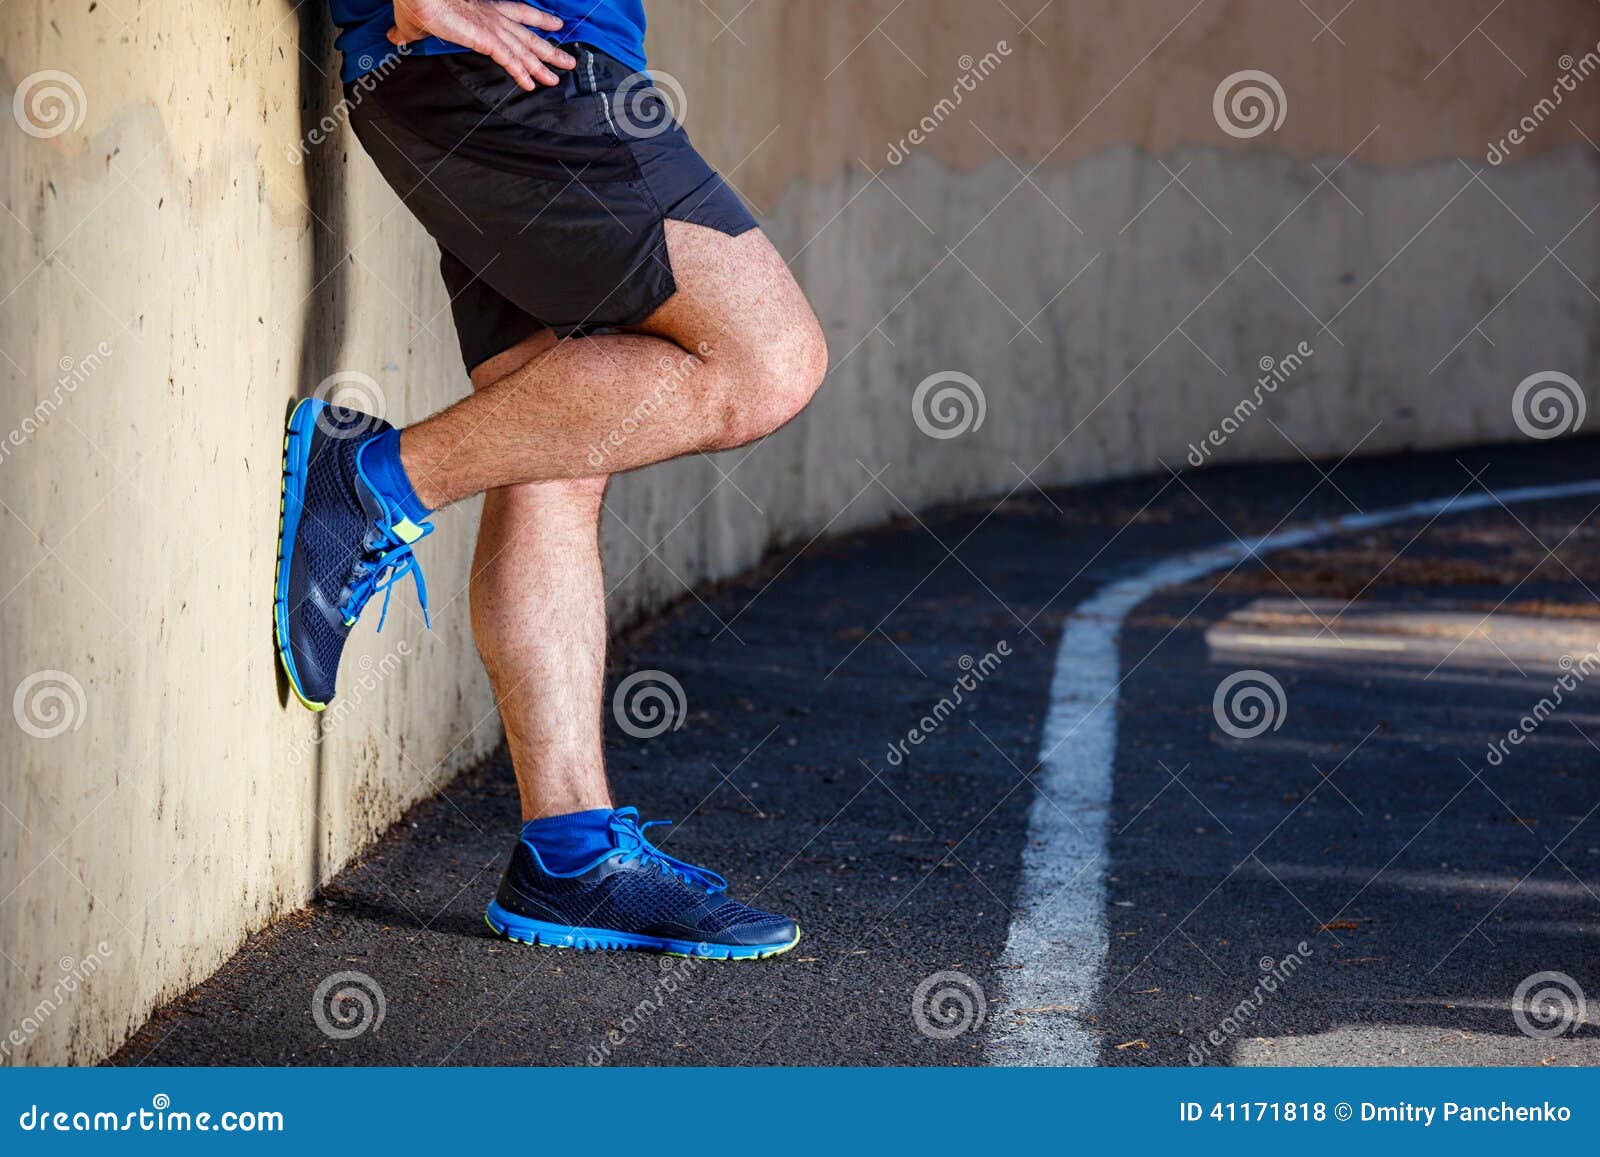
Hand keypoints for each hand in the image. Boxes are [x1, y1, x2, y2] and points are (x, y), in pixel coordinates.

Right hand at [389, 0, 575, 90]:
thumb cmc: (415, 1)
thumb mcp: (413, 22)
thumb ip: (410, 32)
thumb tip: (395, 36)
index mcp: (482, 8)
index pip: (518, 13)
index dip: (538, 20)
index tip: (554, 24)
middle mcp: (492, 17)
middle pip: (528, 35)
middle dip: (548, 50)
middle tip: (567, 61)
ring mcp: (491, 28)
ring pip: (524, 50)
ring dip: (542, 66)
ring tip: (558, 79)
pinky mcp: (485, 39)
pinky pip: (509, 59)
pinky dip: (521, 73)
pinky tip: (531, 85)